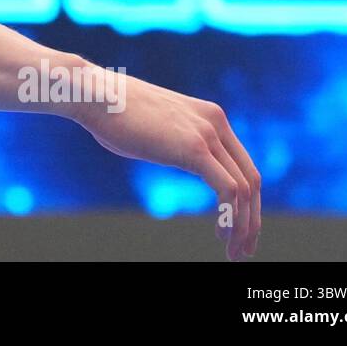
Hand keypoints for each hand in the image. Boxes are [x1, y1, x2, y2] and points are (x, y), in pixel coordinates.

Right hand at [68, 66, 261, 260]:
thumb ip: (170, 140)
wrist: (94, 95)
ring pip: (244, 188)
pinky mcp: (193, 148)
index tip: (238, 228)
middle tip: (243, 250)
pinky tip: (220, 234)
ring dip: (242, 226)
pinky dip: (229, 216)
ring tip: (232, 250)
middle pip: (251, 179)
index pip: (242, 164)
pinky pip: (227, 189)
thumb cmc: (112, 113)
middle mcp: (215, 122)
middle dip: (251, 219)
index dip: (246, 200)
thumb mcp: (152, 126)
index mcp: (209, 116)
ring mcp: (206, 133)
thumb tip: (164, 152)